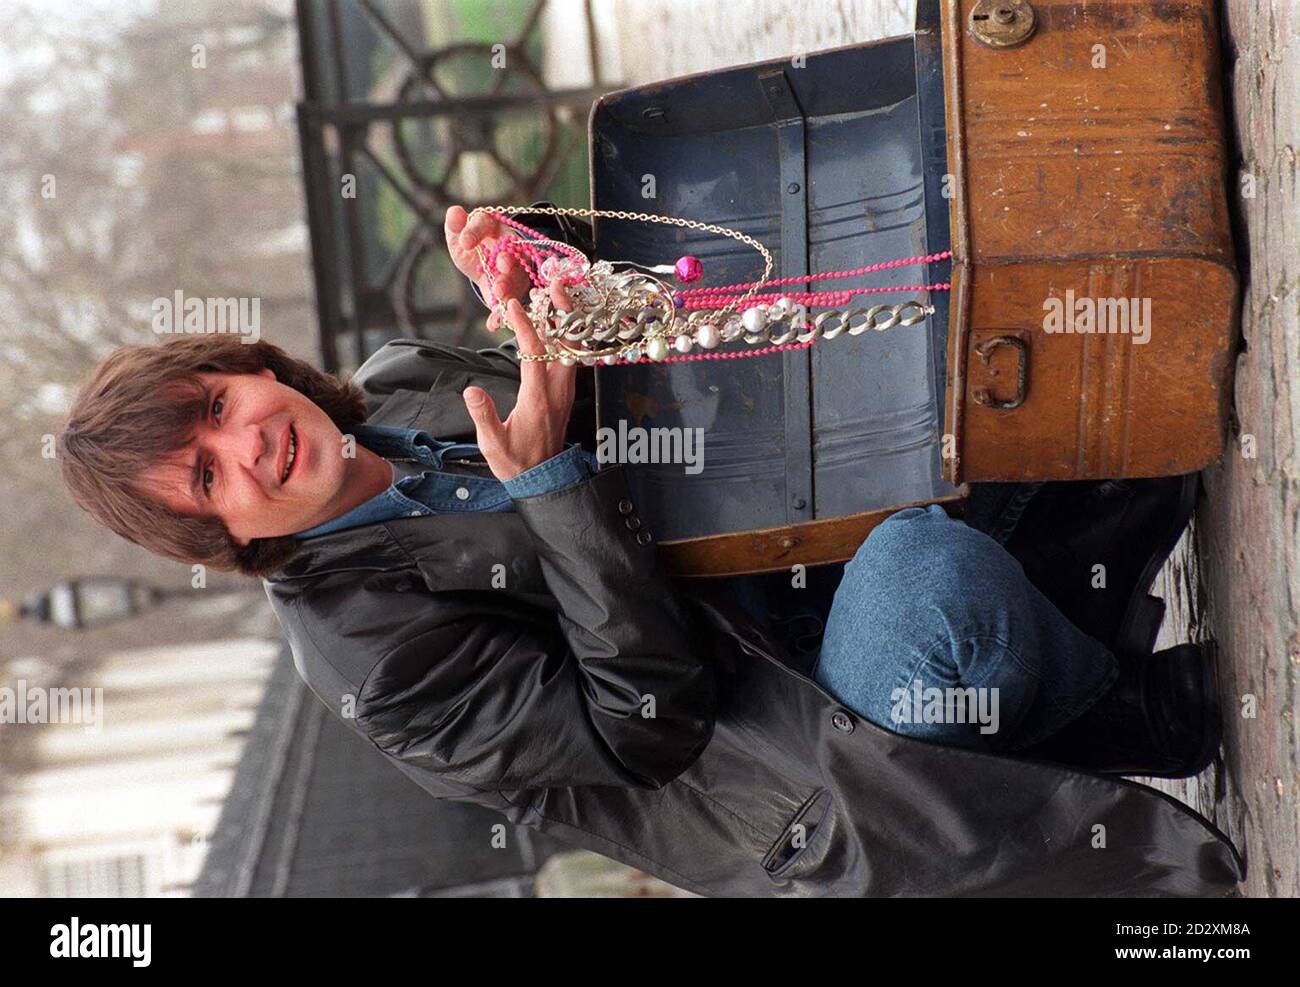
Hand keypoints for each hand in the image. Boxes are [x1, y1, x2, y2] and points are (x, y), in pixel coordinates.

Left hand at [444, 205, 530, 328]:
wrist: (485, 265)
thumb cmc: (472, 248)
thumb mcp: (459, 239)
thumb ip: (455, 228)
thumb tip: (454, 211)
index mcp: (491, 225)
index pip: (483, 223)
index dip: (474, 232)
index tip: (464, 243)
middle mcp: (508, 243)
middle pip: (510, 250)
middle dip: (506, 260)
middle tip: (500, 266)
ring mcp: (517, 265)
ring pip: (516, 275)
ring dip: (509, 286)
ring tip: (499, 296)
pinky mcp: (518, 287)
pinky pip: (513, 298)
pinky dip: (503, 312)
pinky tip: (493, 323)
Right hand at [462, 297, 576, 481]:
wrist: (541, 479)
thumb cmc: (515, 462)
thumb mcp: (493, 443)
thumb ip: (483, 415)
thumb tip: (470, 390)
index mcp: (538, 398)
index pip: (534, 352)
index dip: (525, 325)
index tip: (514, 304)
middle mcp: (557, 391)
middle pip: (567, 342)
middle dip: (563, 311)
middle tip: (555, 285)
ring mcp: (565, 392)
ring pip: (573, 348)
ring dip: (567, 321)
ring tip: (558, 296)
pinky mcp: (565, 394)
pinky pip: (571, 359)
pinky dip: (567, 337)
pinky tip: (558, 325)